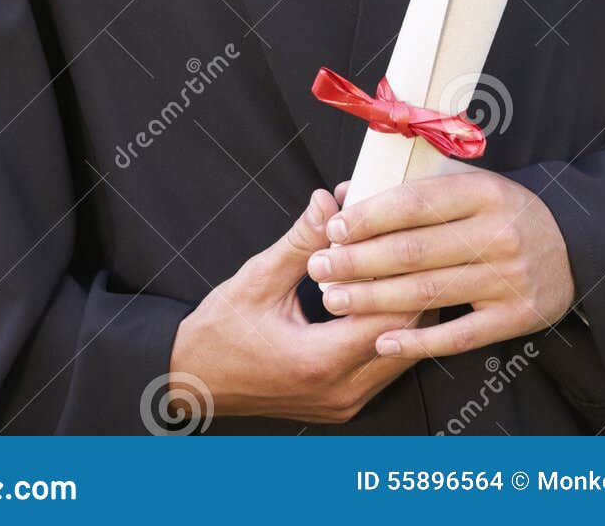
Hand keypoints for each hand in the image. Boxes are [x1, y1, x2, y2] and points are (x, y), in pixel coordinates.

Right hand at [168, 187, 437, 422]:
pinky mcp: (343, 402)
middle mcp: (341, 391)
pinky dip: (389, 330)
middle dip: (411, 288)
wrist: (194, 380)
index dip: (402, 274)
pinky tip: (382, 296)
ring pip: (401, 354)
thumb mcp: (257, 279)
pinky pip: (384, 365)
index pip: (392, 319)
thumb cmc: (219, 333)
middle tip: (408, 244)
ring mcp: (345, 402)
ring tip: (399, 265)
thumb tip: (329, 201)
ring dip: (404, 310)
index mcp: (320, 362)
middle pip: (407, 338)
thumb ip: (300, 242)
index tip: (401, 235)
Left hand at [306, 169, 574, 360]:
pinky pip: (457, 335)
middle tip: (321, 266)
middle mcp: (497, 233)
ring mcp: (508, 278)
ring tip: (333, 299)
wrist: (572, 246)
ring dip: (373, 299)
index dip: (369, 217)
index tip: (333, 228)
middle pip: (413, 251)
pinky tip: (381, 340)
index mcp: (484, 191)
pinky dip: (417, 341)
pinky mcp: (515, 318)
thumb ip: (417, 187)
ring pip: (427, 293)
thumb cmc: (502, 210)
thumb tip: (348, 193)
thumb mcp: (472, 183)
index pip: (414, 204)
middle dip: (358, 261)